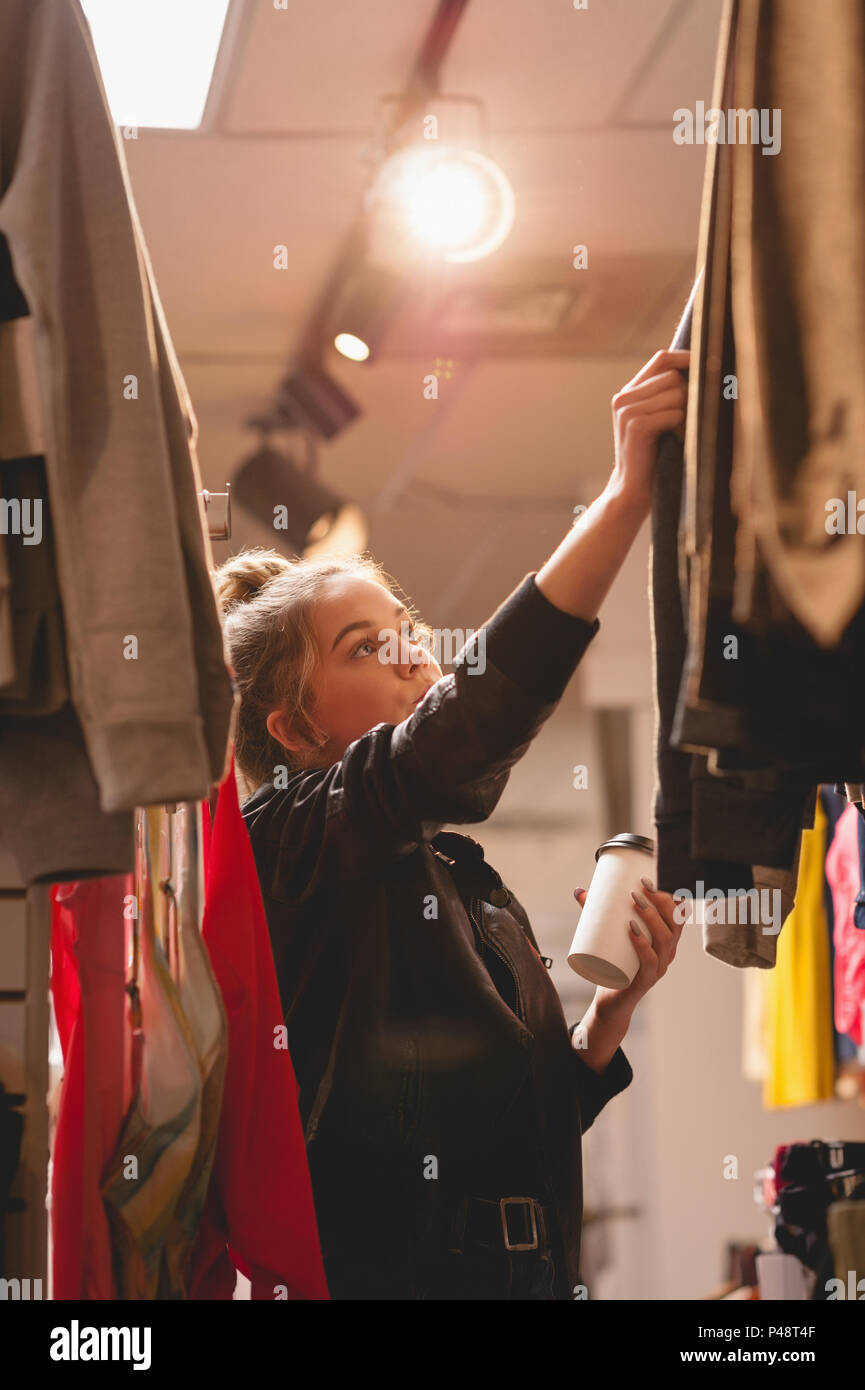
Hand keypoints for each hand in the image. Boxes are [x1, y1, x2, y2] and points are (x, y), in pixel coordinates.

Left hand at [573, 878, 683, 1020]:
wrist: (612, 1001)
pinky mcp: (646, 981)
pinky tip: (632, 931)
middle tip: (641, 886)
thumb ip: (595, 913)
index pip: (679, 915)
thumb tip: (579, 890)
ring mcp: (659, 967)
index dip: (674, 895)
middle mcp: (668, 952)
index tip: (656, 877)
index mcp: (666, 939)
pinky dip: (642, 945)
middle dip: (661, 900)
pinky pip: (649, 962)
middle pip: (675, 923)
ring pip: (664, 939)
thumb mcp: (609, 936)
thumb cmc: (616, 964)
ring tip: (635, 902)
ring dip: (651, 918)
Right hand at [609, 349, 689, 510]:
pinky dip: (682, 428)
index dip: (686, 357)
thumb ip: (667, 395)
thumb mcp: (657, 420)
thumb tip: (703, 369)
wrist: (632, 490)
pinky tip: (677, 441)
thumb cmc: (653, 456)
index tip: (708, 363)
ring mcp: (627, 411)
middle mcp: (624, 398)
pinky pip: (673, 413)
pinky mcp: (635, 426)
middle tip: (689, 421)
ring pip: (675, 393)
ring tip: (681, 434)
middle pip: (672, 376)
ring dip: (686, 414)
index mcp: (629, 393)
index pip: (661, 359)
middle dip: (689, 396)